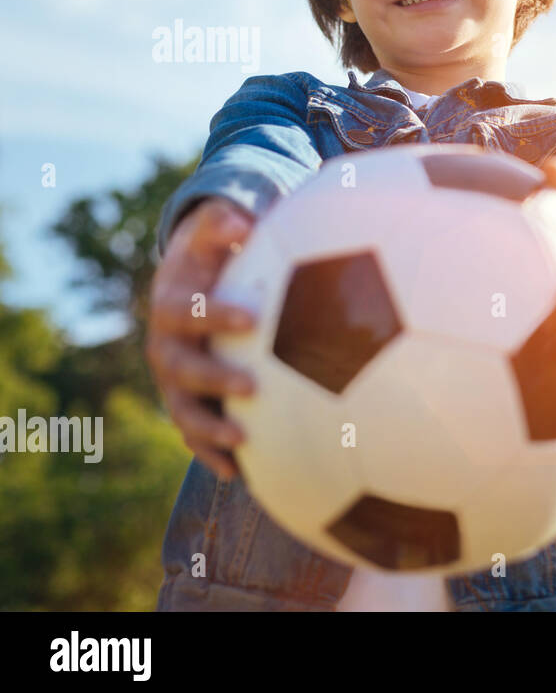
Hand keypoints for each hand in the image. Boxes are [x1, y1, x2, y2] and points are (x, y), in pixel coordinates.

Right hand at [145, 197, 259, 479]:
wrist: (190, 283)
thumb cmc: (214, 254)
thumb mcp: (215, 232)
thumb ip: (223, 222)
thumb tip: (240, 218)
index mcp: (173, 304)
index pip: (188, 312)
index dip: (215, 316)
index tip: (252, 320)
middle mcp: (166, 346)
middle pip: (181, 368)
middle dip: (213, 379)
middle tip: (251, 387)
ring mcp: (174, 379)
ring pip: (182, 409)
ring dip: (209, 427)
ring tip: (242, 440)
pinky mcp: (187, 403)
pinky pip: (194, 434)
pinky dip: (211, 454)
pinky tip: (239, 474)